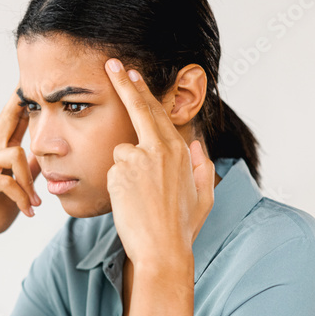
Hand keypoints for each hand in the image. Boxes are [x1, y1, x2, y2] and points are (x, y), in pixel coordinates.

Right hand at [0, 84, 41, 249]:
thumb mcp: (19, 188)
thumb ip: (30, 170)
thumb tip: (49, 156)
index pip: (11, 121)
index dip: (21, 102)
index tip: (30, 82)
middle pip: (5, 119)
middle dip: (18, 102)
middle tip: (28, 84)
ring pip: (15, 155)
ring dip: (30, 182)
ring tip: (35, 203)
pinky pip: (6, 181)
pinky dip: (22, 197)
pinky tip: (28, 211)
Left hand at [104, 59, 215, 267]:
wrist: (163, 250)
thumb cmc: (182, 228)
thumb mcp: (203, 197)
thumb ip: (201, 168)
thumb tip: (197, 145)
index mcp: (180, 151)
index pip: (157, 114)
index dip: (143, 92)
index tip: (132, 74)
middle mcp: (159, 149)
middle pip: (139, 110)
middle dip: (124, 84)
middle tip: (111, 65)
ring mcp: (137, 159)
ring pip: (121, 155)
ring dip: (125, 173)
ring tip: (139, 200)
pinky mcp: (119, 172)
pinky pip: (112, 173)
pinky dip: (118, 187)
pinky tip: (130, 204)